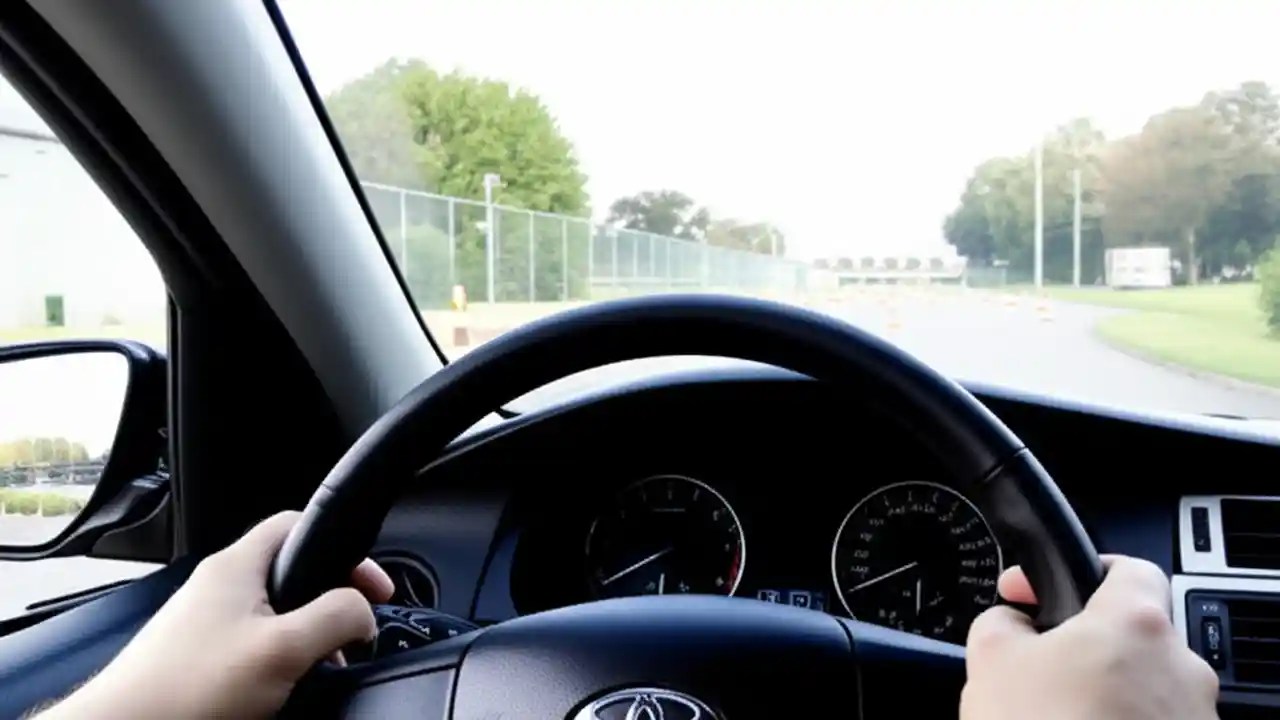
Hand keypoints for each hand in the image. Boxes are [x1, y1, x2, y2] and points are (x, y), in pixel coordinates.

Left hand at [39, 511, 393, 719]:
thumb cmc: (187, 690)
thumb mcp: (282, 647)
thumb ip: (335, 617)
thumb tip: (364, 611)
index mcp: (237, 566)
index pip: (299, 523)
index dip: (346, 548)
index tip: (375, 587)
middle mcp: (218, 586)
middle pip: (293, 574)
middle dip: (331, 603)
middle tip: (353, 634)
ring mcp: (205, 622)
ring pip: (275, 614)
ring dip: (308, 637)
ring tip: (322, 668)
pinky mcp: (197, 657)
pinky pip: (253, 645)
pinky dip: (280, 660)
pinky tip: (285, 689)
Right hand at [961, 555, 1217, 719]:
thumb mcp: (989, 661)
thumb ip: (1001, 623)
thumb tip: (1011, 624)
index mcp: (1136, 625)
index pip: (1127, 569)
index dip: (1077, 572)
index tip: (1033, 593)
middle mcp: (1183, 669)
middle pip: (1132, 636)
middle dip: (1084, 646)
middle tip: (1036, 666)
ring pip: (1144, 691)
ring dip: (1104, 695)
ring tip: (1052, 718)